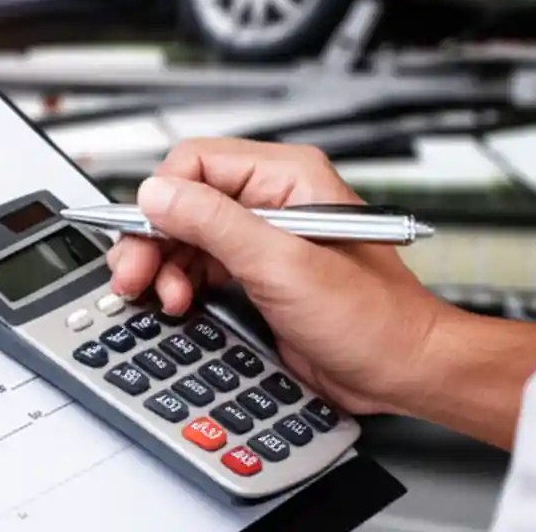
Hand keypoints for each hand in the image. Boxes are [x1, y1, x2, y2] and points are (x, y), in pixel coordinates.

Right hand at [108, 138, 448, 416]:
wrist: (402, 371)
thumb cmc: (372, 318)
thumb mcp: (282, 265)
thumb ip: (214, 224)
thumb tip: (157, 195)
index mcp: (287, 177)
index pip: (197, 163)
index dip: (163, 198)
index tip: (143, 235)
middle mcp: (272, 200)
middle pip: (184, 202)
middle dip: (154, 239)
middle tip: (133, 274)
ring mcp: (262, 238)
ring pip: (185, 236)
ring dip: (163, 267)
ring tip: (161, 296)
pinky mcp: (255, 274)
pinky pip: (199, 266)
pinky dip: (179, 285)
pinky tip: (178, 303)